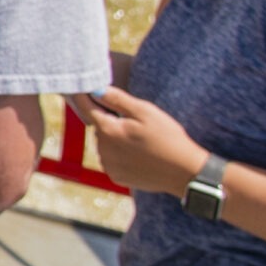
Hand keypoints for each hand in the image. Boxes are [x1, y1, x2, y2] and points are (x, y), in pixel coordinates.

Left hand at [67, 87, 209, 195]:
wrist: (182, 171)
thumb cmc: (167, 137)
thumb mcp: (145, 112)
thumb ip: (118, 100)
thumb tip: (97, 90)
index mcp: (108, 130)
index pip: (87, 108)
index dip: (84, 96)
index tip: (82, 88)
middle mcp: (102, 149)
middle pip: (98, 126)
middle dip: (109, 120)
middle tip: (133, 120)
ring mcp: (108, 165)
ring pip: (104, 144)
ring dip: (114, 138)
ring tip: (139, 139)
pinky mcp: (116, 176)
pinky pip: (111, 159)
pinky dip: (119, 154)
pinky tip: (138, 153)